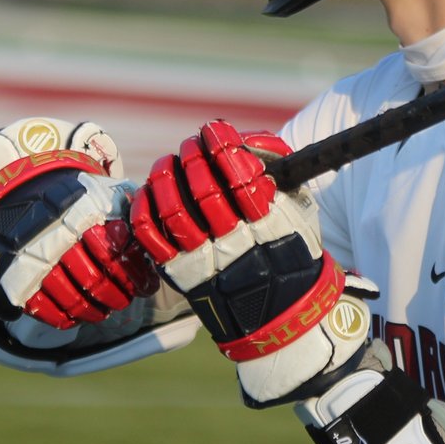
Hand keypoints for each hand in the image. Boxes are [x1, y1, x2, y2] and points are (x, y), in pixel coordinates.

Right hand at [0, 117, 172, 329]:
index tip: (147, 286)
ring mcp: (34, 257)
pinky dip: (61, 317)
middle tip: (126, 300)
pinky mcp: (16, 274)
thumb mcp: (102, 191)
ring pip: (71, 297)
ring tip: (104, 311)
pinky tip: (75, 318)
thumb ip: (129, 210)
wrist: (16, 188)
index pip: (115, 255)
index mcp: (82, 215)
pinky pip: (42, 306)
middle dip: (117, 296)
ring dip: (92, 310)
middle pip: (95, 280)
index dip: (135, 275)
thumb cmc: (73, 196)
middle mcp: (58, 237)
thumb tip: (155, 234)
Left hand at [130, 121, 374, 406]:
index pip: (238, 174)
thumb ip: (278, 168)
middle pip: (203, 188)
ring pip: (172, 208)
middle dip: (193, 157)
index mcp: (268, 222)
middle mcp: (234, 241)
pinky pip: (148, 233)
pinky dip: (144, 205)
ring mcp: (202, 259)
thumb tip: (246, 139)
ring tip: (171, 163)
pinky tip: (151, 190)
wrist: (279, 311)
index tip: (214, 132)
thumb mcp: (300, 207)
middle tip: (192, 146)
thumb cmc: (290, 248)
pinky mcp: (177, 271)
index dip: (221, 145)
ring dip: (167, 175)